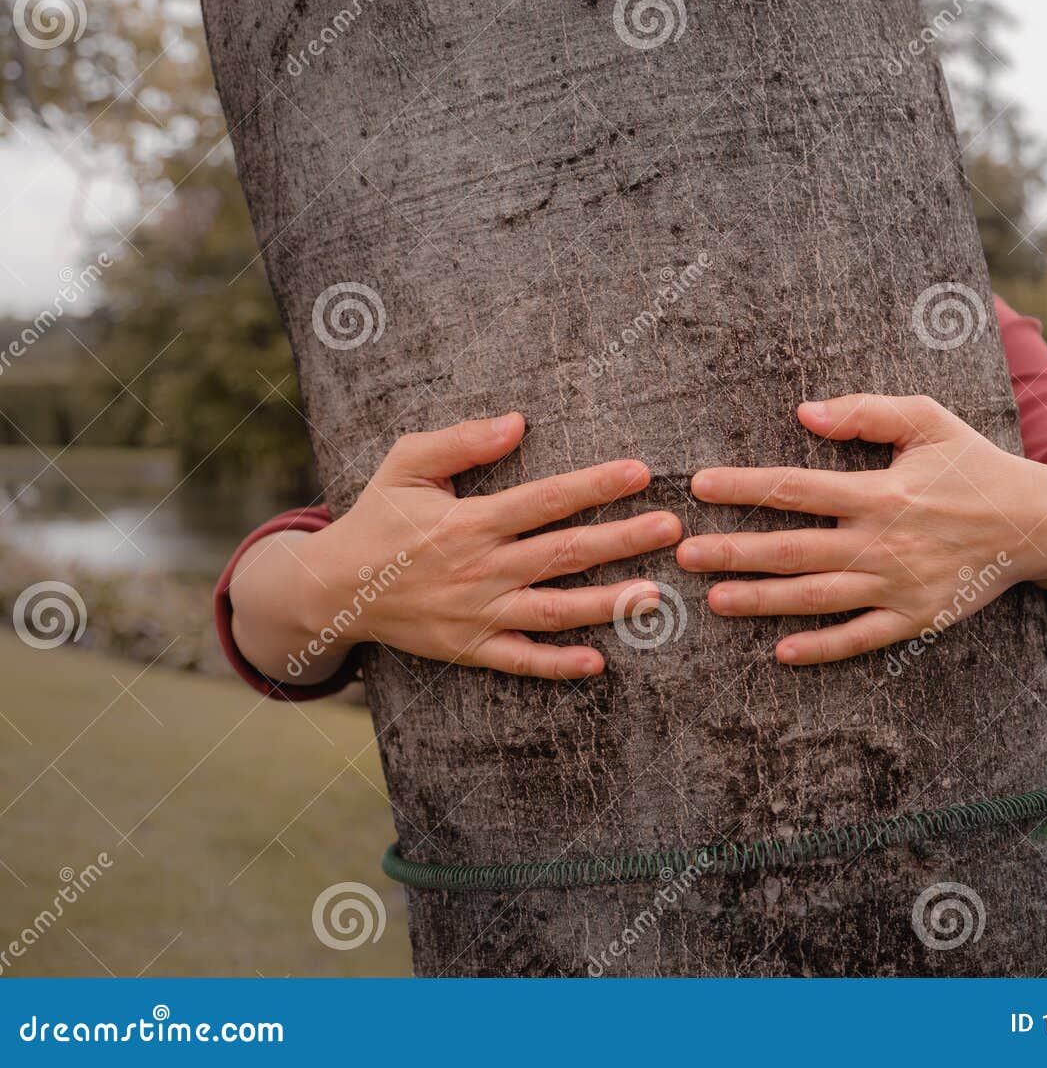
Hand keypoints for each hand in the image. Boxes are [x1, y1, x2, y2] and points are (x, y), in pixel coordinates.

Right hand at [230, 412, 680, 681]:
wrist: (333, 589)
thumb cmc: (378, 519)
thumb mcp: (405, 465)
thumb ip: (460, 441)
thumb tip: (517, 422)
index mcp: (470, 521)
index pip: (546, 500)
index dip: (595, 485)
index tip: (641, 473)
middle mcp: (481, 569)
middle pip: (564, 553)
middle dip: (622, 540)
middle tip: (674, 528)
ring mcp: (478, 614)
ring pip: (554, 611)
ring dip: (607, 605)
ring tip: (656, 596)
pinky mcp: (471, 649)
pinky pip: (521, 662)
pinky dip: (558, 665)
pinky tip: (599, 662)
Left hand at [676, 394, 1046, 665]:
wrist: (1034, 523)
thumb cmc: (973, 465)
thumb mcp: (928, 420)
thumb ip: (867, 411)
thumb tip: (804, 413)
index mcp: (880, 491)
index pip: (797, 488)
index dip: (745, 487)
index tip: (700, 485)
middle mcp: (883, 542)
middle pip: (793, 550)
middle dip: (734, 551)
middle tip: (684, 554)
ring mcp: (898, 585)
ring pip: (816, 597)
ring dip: (762, 600)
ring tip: (714, 599)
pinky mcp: (915, 618)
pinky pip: (860, 638)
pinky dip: (822, 647)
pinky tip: (782, 652)